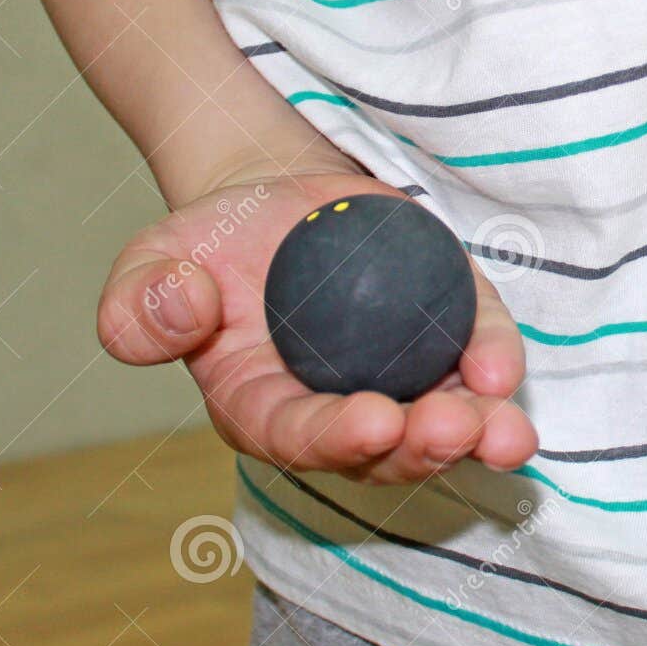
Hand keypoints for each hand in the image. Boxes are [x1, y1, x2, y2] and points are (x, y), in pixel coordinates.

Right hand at [96, 168, 536, 483]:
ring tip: (506, 433)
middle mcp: (336, 409)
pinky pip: (475, 355)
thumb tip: (187, 313)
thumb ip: (140, 304)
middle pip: (384, 448)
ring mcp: (398, 376)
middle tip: (454, 428)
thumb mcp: (151, 261)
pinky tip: (502, 371)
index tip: (376, 422)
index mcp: (261, 408)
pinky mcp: (442, 332)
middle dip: (422, 446)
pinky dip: (493, 363)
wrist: (272, 197)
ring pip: (444, 421)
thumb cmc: (207, 244)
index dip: (337, 437)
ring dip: (479, 432)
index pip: (299, 436)